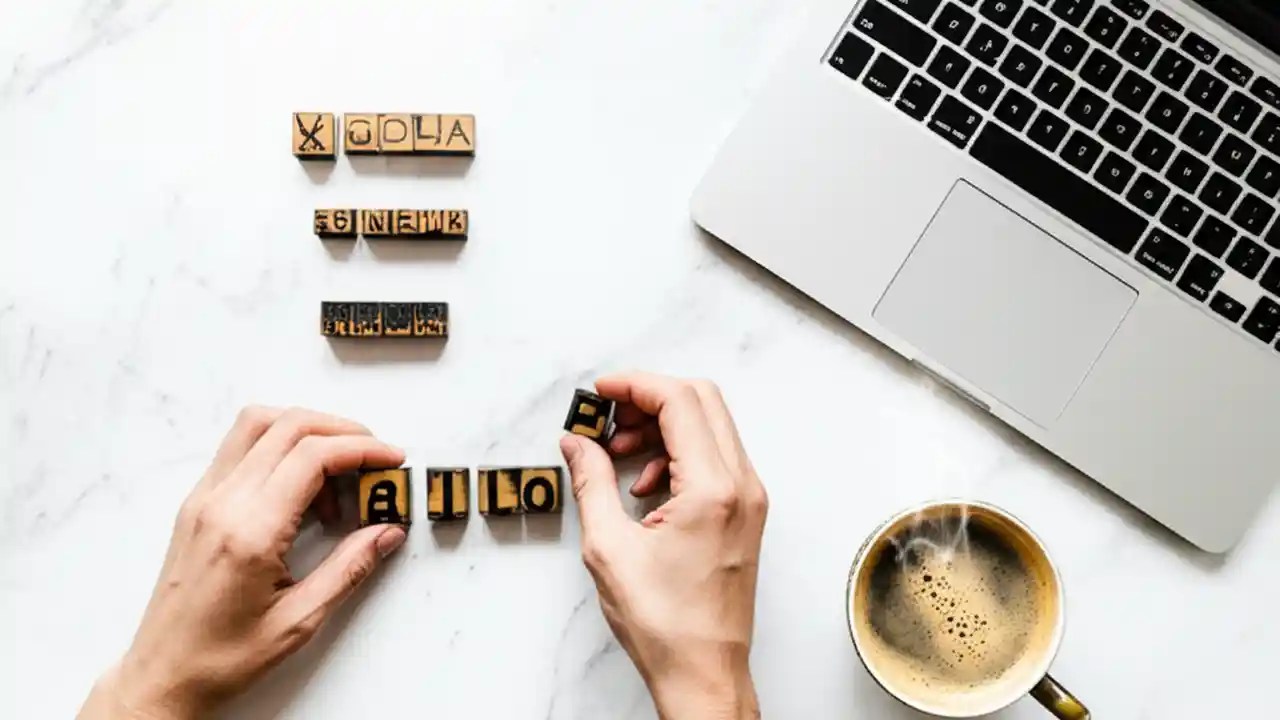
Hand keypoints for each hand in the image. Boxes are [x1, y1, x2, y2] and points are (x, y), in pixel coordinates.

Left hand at [78, 407, 407, 718]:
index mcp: (249, 532)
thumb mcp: (298, 620)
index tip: (391, 459)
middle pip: (288, 425)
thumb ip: (348, 569)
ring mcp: (203, 498)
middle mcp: (221, 504)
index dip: (361, 448)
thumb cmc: (221, 656)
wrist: (162, 673)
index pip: (311, 456)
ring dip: (307, 429)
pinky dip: (280, 446)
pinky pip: (240, 447)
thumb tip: (386, 532)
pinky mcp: (196, 503)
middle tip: (374, 456)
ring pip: (258, 423)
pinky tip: (303, 485)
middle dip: (342, 430)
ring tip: (339, 467)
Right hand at [560, 373, 767, 719]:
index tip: (600, 392)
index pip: (680, 401)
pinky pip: (714, 458)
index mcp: (713, 490)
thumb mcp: (608, 548)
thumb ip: (591, 483)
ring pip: (709, 427)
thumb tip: (577, 444)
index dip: (635, 385)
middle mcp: (741, 487)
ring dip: (661, 427)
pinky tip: (643, 486)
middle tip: (606, 415)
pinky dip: (676, 454)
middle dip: (649, 398)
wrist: (703, 671)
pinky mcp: (744, 513)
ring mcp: (749, 499)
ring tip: (616, 455)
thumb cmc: (665, 625)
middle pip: (702, 401)